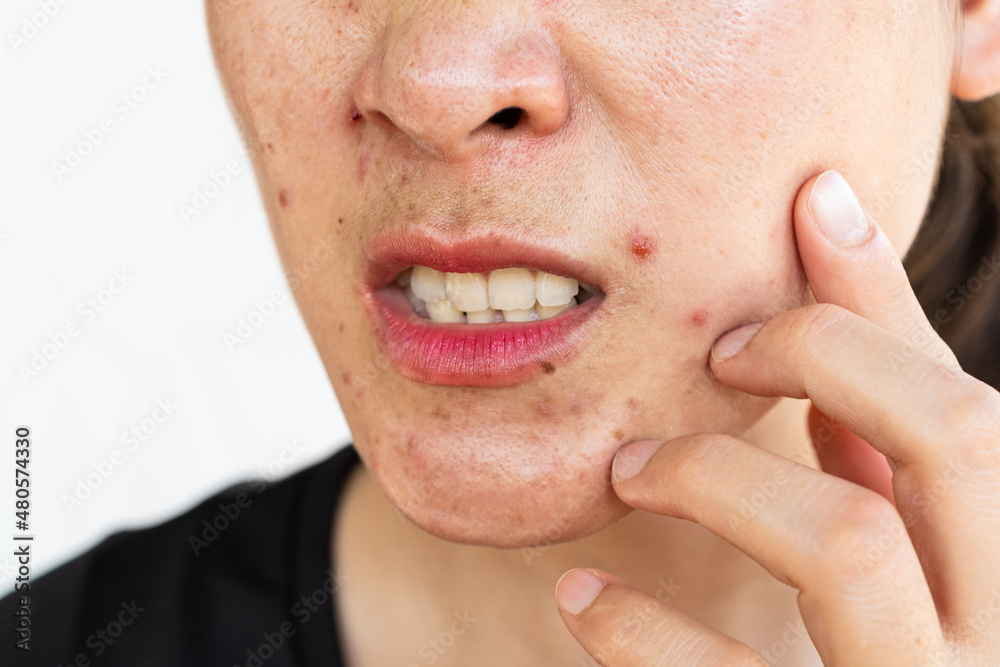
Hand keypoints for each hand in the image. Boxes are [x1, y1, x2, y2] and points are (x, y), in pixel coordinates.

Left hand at [554, 171, 999, 664]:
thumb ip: (884, 430)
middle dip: (824, 355)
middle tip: (718, 353)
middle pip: (957, 433)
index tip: (801, 215)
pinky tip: (583, 599)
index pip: (979, 404)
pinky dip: (645, 631)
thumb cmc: (898, 651)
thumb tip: (836, 238)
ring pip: (846, 542)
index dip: (883, 301)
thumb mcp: (912, 544)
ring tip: (629, 467)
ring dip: (717, 473)